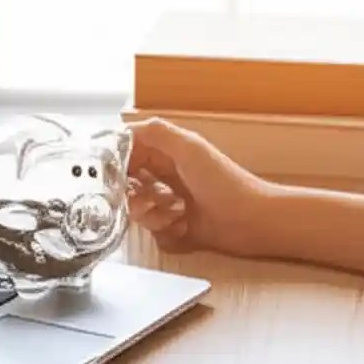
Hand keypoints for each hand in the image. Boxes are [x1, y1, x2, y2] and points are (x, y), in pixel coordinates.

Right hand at [126, 118, 272, 255]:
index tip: (110, 174)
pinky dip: (166, 233)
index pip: (127, 153)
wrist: (252, 221)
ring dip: (152, 215)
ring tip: (174, 213)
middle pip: (127, 185)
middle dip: (132, 195)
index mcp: (168, 153)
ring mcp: (171, 205)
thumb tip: (121, 129)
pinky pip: (154, 234)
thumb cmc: (224, 182)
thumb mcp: (189, 148)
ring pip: (138, 212)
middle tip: (148, 199)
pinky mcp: (177, 230)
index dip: (116, 163)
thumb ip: (155, 133)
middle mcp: (166, 177)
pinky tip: (184, 227)